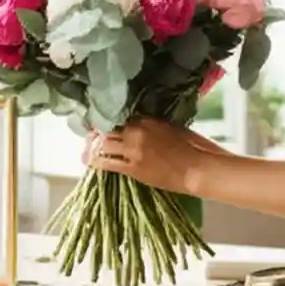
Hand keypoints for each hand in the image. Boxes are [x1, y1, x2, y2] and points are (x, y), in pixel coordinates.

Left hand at [83, 118, 214, 193]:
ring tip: (86, 150)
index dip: (107, 120)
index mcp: (147, 119)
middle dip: (96, 133)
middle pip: (107, 129)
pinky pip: (106, 163)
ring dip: (92, 147)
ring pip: (102, 145)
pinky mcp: (132, 168)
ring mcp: (132, 150)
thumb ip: (151, 125)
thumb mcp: (171, 127)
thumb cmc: (192, 147)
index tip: (101, 122)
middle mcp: (136, 131)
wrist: (198, 169)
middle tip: (90, 137)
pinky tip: (87, 160)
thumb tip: (137, 125)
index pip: (120, 116)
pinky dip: (94, 161)